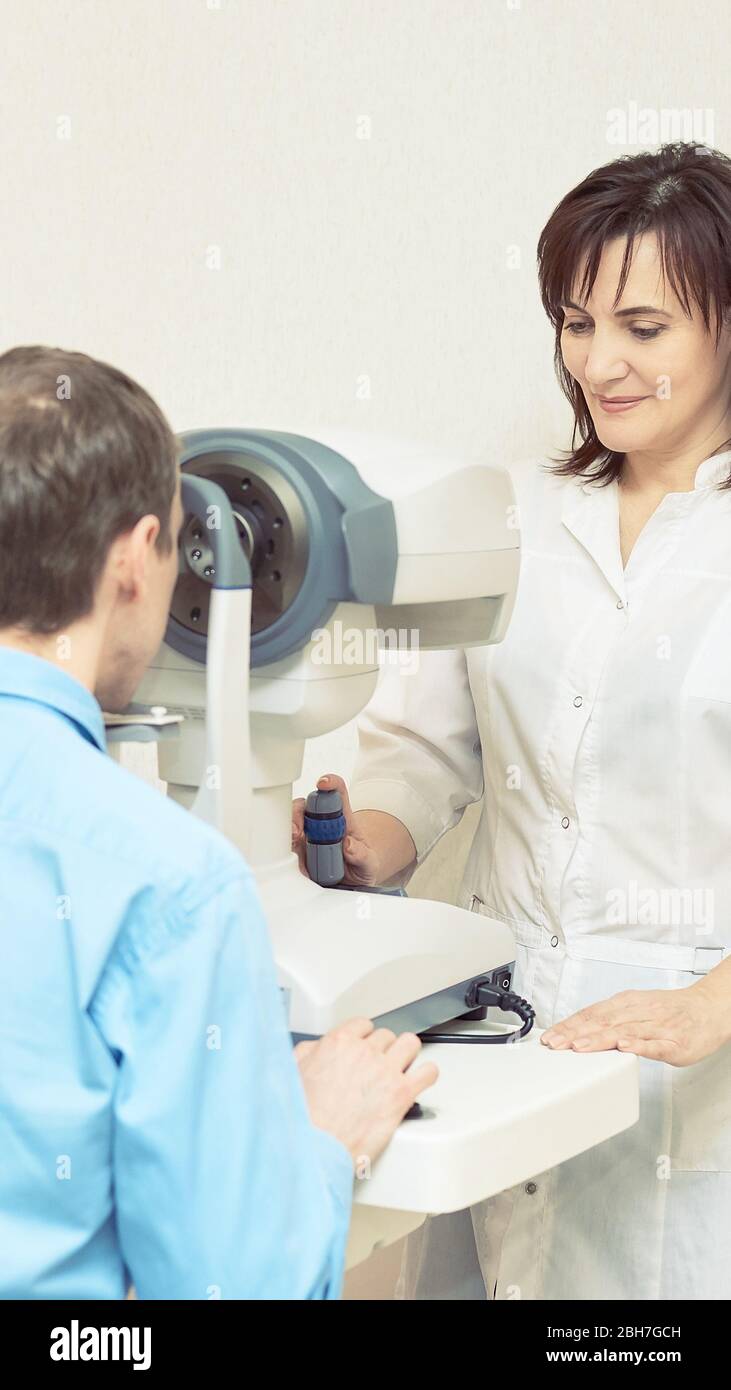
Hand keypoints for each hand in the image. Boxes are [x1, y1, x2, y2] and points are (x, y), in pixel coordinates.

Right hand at [291, 773, 381, 886]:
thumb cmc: (361, 865)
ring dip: (289, 829)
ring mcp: (308, 836)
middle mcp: (322, 823)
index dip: (330, 783)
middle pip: (306, 805)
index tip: (323, 784)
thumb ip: (362, 855)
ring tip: (294, 841)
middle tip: (299, 829)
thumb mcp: (369, 864)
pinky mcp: (297, 851)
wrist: (352, 883)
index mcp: (343, 819)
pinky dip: (283, 848)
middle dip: (298, 811)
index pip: (337, 792)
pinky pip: (285, 845)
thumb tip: (349, 846)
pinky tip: (290, 857)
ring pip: (291, 822)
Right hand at [295, 1016, 438, 1164]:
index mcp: (338, 1043)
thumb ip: (308, 1053)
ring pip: (410, 1044)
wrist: (316, 1148)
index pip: (363, 1025)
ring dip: (407, 1055)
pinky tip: (420, 1082)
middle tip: (380, 1066)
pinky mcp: (402, 1094)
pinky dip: (426, 1075)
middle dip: (383, 1051)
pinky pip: (428, 1073)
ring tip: (403, 1068)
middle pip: (386, 1036)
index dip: (365, 1038)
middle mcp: (364, 1052)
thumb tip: (315, 1048)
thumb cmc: (304, 1118)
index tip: (366, 1047)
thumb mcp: (294, 1072)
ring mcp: (386, 1071)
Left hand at [540, 981, 728, 1066]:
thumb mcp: (636, 1008)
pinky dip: (639, 1046)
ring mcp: (657, 1026)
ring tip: (579, 1046)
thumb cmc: (672, 1012)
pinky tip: (624, 1048)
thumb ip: (611, 1019)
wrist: (710, 1009)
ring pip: (624, 1031)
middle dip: (575, 1033)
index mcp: (627, 1003)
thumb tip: (578, 1028)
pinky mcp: (675, 1042)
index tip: (550, 1037)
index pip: (592, 1013)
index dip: (569, 1025)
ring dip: (599, 1039)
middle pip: (602, 1021)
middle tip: (555, 1044)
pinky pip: (655, 1044)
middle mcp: (639, 1011)